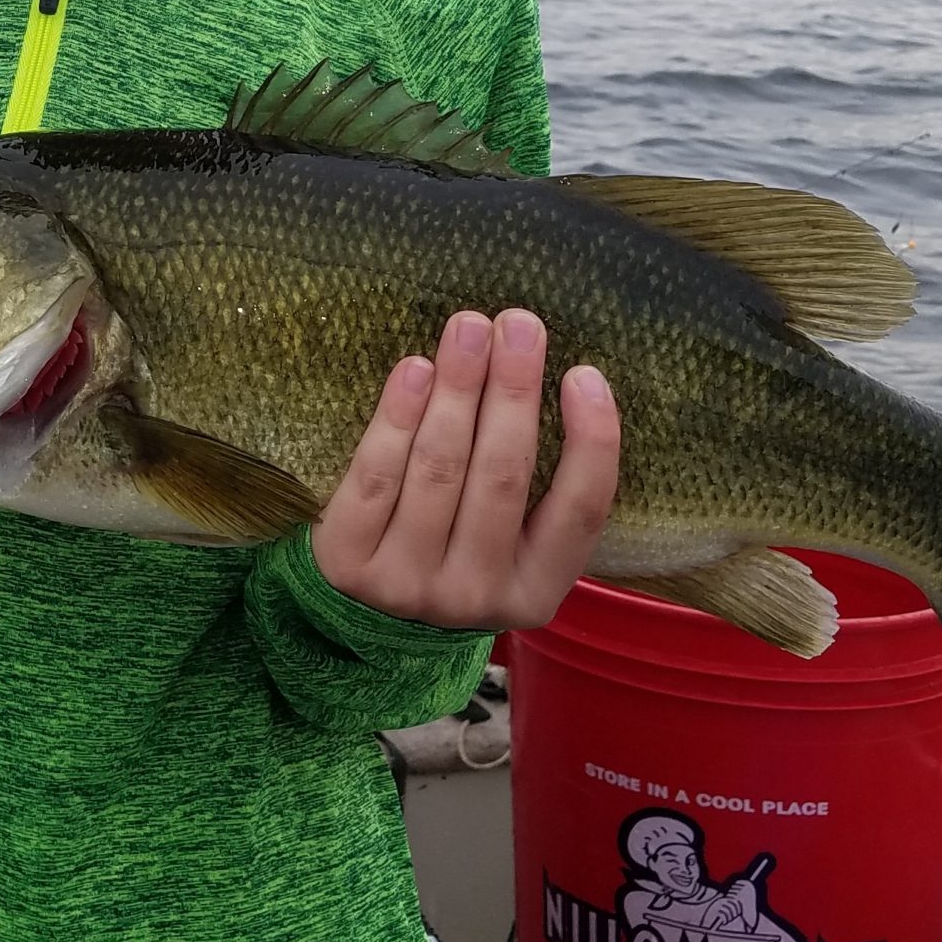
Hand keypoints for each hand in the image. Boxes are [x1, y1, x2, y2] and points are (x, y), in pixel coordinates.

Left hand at [310, 308, 619, 630]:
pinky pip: (376, 475)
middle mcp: (477, 596)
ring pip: (440, 468)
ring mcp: (409, 584)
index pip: (580, 513)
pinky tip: (414, 369)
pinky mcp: (349, 562)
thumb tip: (550, 377)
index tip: (585, 373)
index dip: (591, 442)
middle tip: (517, 324)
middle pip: (503, 476)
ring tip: (468, 328)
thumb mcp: (512, 548)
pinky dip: (397, 417)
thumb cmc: (455, 553)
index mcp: (536, 592)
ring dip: (457, 388)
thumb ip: (539, 489)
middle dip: (513, 390)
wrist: (362, 617)